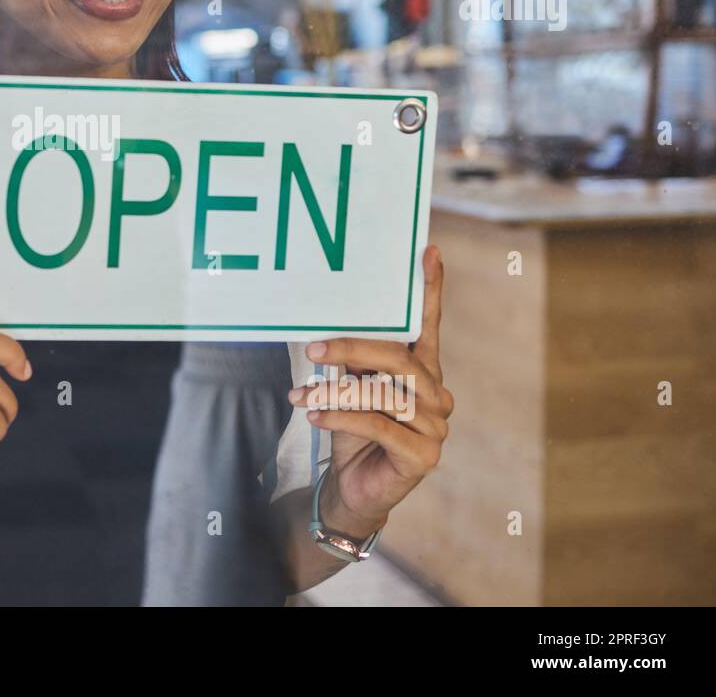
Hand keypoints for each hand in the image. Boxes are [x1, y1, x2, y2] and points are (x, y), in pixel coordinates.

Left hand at [287, 245, 452, 535]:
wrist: (354, 487)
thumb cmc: (353, 430)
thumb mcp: (351, 389)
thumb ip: (353, 361)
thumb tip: (323, 332)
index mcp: (423, 370)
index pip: (428, 325)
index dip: (431, 290)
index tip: (428, 253)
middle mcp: (437, 394)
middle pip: (398, 359)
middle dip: (352, 350)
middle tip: (313, 350)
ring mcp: (435, 427)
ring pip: (384, 394)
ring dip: (336, 392)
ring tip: (302, 395)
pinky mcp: (423, 456)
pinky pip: (379, 426)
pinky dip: (342, 417)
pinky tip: (314, 414)